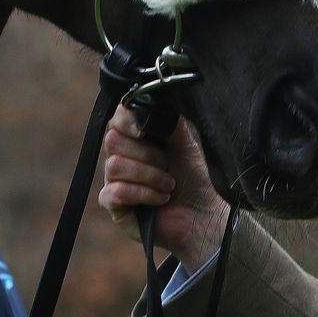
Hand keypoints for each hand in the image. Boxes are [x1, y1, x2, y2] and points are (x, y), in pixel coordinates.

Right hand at [97, 110, 229, 268]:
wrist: (205, 216)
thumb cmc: (195, 179)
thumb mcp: (184, 143)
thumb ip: (168, 121)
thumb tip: (155, 100)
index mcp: (136, 139)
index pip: (116, 120)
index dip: (127, 120)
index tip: (145, 130)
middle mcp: (121, 157)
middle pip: (112, 141)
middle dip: (146, 153)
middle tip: (167, 165)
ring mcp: (115, 182)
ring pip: (114, 166)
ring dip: (149, 175)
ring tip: (169, 185)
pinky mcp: (115, 207)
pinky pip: (116, 192)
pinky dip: (144, 193)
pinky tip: (160, 199)